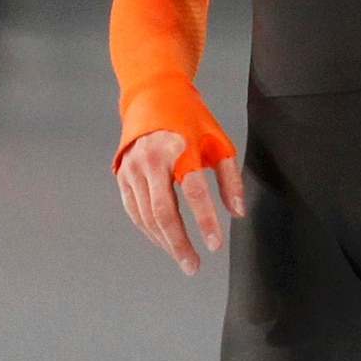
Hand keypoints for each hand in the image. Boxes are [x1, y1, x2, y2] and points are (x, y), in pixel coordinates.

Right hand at [115, 129, 246, 274]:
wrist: (152, 95)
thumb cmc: (189, 118)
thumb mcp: (217, 141)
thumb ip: (229, 178)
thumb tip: (236, 212)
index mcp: (180, 149)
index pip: (194, 192)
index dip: (205, 222)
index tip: (215, 245)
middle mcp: (152, 160)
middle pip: (163, 212)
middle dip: (179, 243)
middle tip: (193, 265)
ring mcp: (134, 168)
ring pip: (147, 216)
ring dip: (165, 241)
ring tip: (183, 258)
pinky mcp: (123, 174)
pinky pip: (135, 210)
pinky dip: (149, 230)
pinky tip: (163, 241)